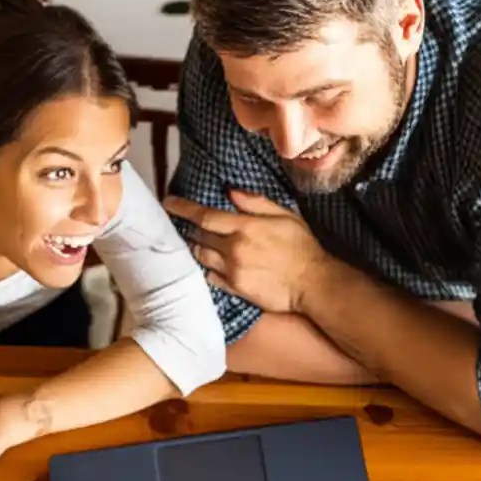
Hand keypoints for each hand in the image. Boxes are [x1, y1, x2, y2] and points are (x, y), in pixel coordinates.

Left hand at [164, 190, 328, 313]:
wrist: (313, 283)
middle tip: (186, 222)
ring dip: (197, 247)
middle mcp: (234, 249)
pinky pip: (211, 277)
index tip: (168, 202)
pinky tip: (210, 263)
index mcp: (245, 228)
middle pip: (200, 236)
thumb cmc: (302, 247)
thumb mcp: (285, 215)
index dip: (183, 208)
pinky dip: (207, 268)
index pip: (204, 215)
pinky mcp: (235, 289)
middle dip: (191, 228)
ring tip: (196, 241)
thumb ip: (255, 203)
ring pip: (201, 256)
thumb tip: (229, 192)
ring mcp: (232, 271)